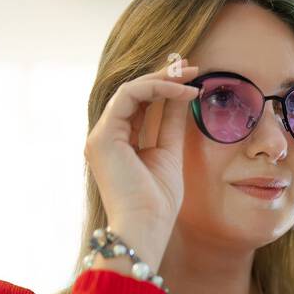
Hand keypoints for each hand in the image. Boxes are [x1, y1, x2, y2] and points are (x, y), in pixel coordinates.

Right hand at [83, 58, 200, 271]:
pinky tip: (183, 92)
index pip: (140, 104)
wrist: (146, 227)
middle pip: (134, 93)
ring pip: (130, 90)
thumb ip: (171, 123)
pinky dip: (157, 89)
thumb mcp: (170, 153)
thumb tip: (182, 95)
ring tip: (191, 75)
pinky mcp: (103, 136)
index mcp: (119, 143)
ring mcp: (101, 135)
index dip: (164, 87)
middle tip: (192, 66)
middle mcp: (106, 136)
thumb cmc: (158, 203)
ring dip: (163, 78)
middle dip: (164, 76)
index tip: (192, 79)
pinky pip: (129, 96)